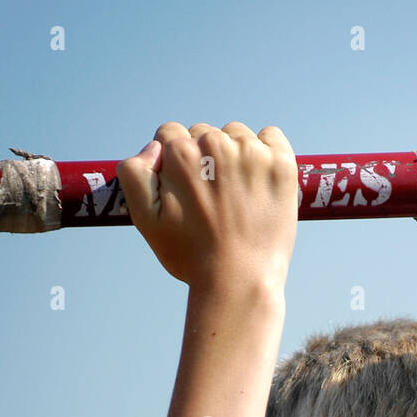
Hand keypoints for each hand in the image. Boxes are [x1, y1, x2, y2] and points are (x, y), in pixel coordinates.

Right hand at [116, 120, 297, 291]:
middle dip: (204, 159)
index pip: (170, 135)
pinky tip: (261, 182)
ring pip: (236, 135)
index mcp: (181, 154)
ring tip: (238, 197)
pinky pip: (271, 136)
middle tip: (214, 200)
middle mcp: (215, 145)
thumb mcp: (146, 220)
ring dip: (234, 155)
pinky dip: (267, 152)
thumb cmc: (192, 256)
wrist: (239, 282)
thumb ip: (135, 175)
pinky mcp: (281, 163)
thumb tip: (154, 147)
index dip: (175, 163)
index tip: (187, 190)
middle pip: (203, 134)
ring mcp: (252, 153)